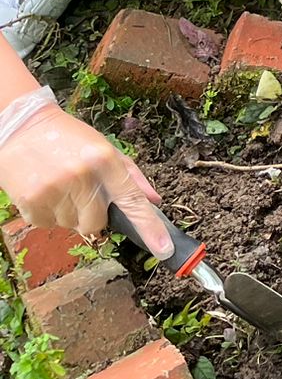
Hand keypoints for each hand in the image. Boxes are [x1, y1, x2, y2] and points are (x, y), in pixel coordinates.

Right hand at [0, 88, 170, 256]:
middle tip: (81, 192)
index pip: (132, 200)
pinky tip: (45, 189)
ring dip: (70, 213)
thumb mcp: (105, 147)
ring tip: (60, 185)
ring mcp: (54, 191)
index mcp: (104, 160)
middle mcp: (81, 177)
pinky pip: (49, 225)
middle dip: (94, 214)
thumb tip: (155, 201)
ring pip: (73, 225)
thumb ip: (131, 175)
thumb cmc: (68, 138)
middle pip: (98, 223)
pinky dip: (49, 213)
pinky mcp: (31, 203)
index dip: (150, 227)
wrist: (20, 129)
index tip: (164, 249)